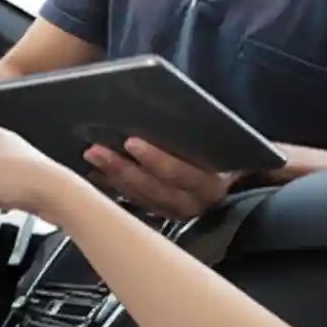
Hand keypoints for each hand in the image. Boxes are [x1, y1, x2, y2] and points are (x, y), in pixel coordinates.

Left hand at [84, 138, 239, 219]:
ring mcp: (175, 211)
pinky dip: (111, 188)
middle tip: (95, 148)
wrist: (236, 171)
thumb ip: (206, 130)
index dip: (157, 160)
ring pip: (139, 198)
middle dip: (122, 169)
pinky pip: (131, 203)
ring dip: (112, 177)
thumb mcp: (221, 136)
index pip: (183, 174)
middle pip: (154, 189)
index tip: (131, 141)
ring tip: (90, 154)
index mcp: (213, 184)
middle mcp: (195, 203)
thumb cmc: (223, 144)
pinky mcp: (159, 213)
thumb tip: (179, 113)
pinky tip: (92, 172)